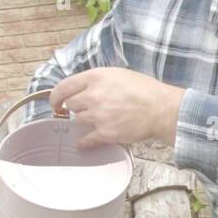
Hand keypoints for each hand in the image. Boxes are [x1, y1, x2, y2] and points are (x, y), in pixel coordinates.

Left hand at [47, 67, 186, 148]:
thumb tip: (83, 88)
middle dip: (76, 108)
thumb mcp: (118, 74)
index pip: (64, 87)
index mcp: (95, 77)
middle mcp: (93, 95)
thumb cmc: (145, 91)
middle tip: (85, 111)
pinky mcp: (105, 133)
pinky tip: (83, 143)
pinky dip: (84, 142)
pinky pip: (86, 139)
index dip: (56, 96)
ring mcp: (98, 115)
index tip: (56, 103)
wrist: (161, 110)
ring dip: (84, 122)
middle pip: (70, 105)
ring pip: (78, 121)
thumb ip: (97, 80)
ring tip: (98, 122)